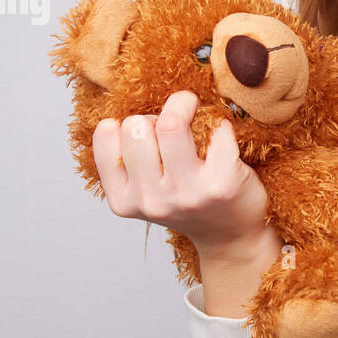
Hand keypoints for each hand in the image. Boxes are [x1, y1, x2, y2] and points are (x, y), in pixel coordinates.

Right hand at [92, 89, 271, 259]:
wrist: (230, 235)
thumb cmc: (187, 200)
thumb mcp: (146, 188)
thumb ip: (132, 156)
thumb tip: (137, 101)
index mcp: (123, 199)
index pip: (107, 134)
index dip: (127, 120)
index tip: (147, 128)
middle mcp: (151, 200)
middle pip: (136, 126)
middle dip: (156, 114)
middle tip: (176, 124)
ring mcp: (186, 194)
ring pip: (170, 124)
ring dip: (185, 105)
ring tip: (196, 114)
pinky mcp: (221, 185)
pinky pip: (216, 129)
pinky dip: (221, 124)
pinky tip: (222, 136)